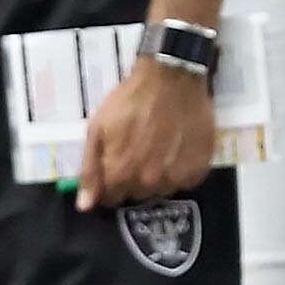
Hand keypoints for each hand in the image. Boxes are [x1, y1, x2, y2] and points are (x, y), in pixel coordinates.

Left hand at [77, 56, 216, 209]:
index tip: (115, 165)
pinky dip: (179, 170)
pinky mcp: (199, 168)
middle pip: (137, 194)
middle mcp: (150, 182)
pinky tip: (176, 149)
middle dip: (133, 178)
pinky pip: (184, 181)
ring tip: (159, 148)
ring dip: (157, 175)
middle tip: (138, 151)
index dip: (110, 183)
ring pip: (161, 189)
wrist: (172, 79)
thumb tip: (85, 205)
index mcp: (121, 174)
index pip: (111, 198)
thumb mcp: (97, 129)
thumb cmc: (131, 101)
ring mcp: (177, 177)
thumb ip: (90, 170)